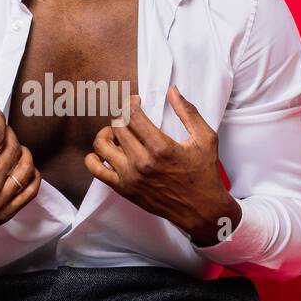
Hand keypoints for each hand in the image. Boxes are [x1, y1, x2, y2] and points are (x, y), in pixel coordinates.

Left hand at [84, 84, 241, 245]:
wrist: (201, 210)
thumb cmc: (204, 174)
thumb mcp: (205, 139)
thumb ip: (188, 112)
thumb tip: (172, 90)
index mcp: (161, 148)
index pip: (132, 116)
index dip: (130, 103)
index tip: (136, 101)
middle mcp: (142, 163)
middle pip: (116, 127)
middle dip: (122, 116)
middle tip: (130, 117)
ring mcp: (130, 177)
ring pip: (101, 145)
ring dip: (107, 133)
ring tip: (118, 133)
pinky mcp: (124, 189)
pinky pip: (96, 169)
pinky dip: (95, 157)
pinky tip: (108, 152)